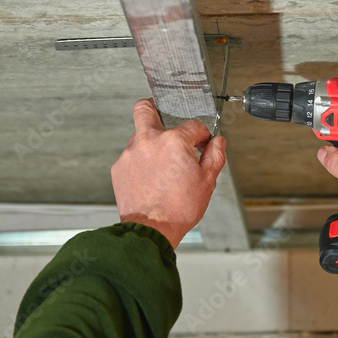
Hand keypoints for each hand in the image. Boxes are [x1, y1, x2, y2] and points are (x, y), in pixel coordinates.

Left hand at [111, 99, 225, 250]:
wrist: (152, 229)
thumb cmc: (178, 209)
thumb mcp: (207, 181)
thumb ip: (215, 156)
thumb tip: (217, 143)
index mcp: (174, 141)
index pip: (192, 125)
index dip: (201, 134)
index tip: (201, 143)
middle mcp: (148, 141)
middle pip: (145, 108)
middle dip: (156, 108)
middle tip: (164, 118)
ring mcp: (130, 153)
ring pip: (139, 135)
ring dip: (151, 143)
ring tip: (162, 163)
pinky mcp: (119, 166)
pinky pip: (131, 155)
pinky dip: (141, 161)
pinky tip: (151, 176)